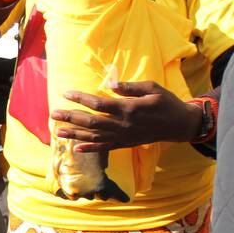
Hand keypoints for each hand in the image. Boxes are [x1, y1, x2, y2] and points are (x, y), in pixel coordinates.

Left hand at [50, 80, 200, 151]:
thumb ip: (131, 87)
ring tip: (57, 132)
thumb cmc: (166, 102)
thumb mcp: (152, 88)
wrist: (179, 125)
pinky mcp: (126, 144)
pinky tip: (76, 148)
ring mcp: (124, 136)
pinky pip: (105, 147)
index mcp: (129, 109)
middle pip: (92, 122)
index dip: (81, 99)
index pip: (99, 104)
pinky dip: (90, 148)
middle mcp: (123, 125)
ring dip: (75, 134)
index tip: (66, 93)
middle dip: (71, 118)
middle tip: (54, 114)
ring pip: (95, 137)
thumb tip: (112, 84)